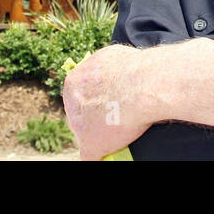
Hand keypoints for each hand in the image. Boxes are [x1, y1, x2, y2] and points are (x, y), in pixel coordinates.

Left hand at [61, 44, 152, 159]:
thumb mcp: (111, 57)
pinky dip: (99, 155)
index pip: (78, 95)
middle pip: (78, 115)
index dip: (92, 100)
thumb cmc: (132, 68)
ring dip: (97, 136)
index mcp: (74, 82)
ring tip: (114, 137)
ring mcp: (79, 126)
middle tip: (111, 118)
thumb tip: (107, 70)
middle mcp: (72, 104)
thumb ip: (102, 68)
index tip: (104, 103)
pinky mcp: (90, 144)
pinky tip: (104, 155)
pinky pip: (90, 156)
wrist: (141, 85)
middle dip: (93, 117)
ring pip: (83, 135)